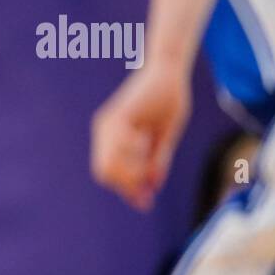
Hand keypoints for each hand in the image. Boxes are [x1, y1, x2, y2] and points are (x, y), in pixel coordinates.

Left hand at [91, 65, 191, 210]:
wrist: (169, 72)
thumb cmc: (168, 102)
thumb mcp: (164, 138)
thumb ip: (157, 161)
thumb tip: (153, 187)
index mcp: (112, 140)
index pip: (109, 174)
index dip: (126, 190)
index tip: (145, 203)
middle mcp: (105, 133)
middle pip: (106, 174)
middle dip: (129, 185)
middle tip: (149, 186)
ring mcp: (108, 125)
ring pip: (111, 165)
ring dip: (133, 170)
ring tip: (150, 153)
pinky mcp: (118, 116)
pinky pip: (120, 147)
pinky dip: (134, 152)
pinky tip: (145, 141)